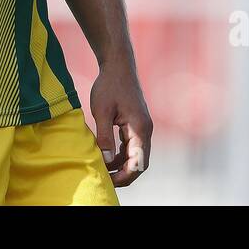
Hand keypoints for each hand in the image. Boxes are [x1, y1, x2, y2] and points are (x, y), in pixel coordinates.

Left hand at [89, 61, 151, 186]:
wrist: (118, 65)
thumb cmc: (109, 85)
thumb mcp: (102, 111)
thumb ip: (105, 136)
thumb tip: (106, 161)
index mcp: (140, 129)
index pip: (138, 163)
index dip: (125, 177)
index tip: (108, 182)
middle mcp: (145, 130)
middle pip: (139, 162)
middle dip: (124, 175)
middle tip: (105, 181)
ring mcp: (142, 127)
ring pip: (135, 155)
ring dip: (122, 165)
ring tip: (103, 171)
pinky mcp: (136, 124)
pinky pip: (131, 146)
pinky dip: (121, 154)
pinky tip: (106, 156)